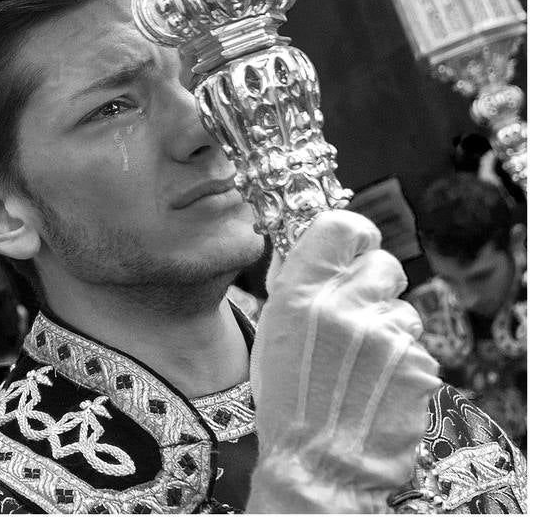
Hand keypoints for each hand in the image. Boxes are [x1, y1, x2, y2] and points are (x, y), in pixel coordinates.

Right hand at [246, 210, 439, 512]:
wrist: (320, 465)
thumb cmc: (287, 402)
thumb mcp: (272, 332)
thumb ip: (298, 289)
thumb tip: (320, 256)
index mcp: (300, 293)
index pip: (342, 226)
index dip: (353, 234)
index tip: (354, 248)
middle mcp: (345, 305)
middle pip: (383, 262)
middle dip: (375, 283)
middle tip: (360, 311)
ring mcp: (386, 334)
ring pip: (403, 307)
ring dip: (389, 326)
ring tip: (363, 362)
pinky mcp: (418, 363)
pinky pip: (417, 345)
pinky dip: (402, 361)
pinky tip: (379, 385)